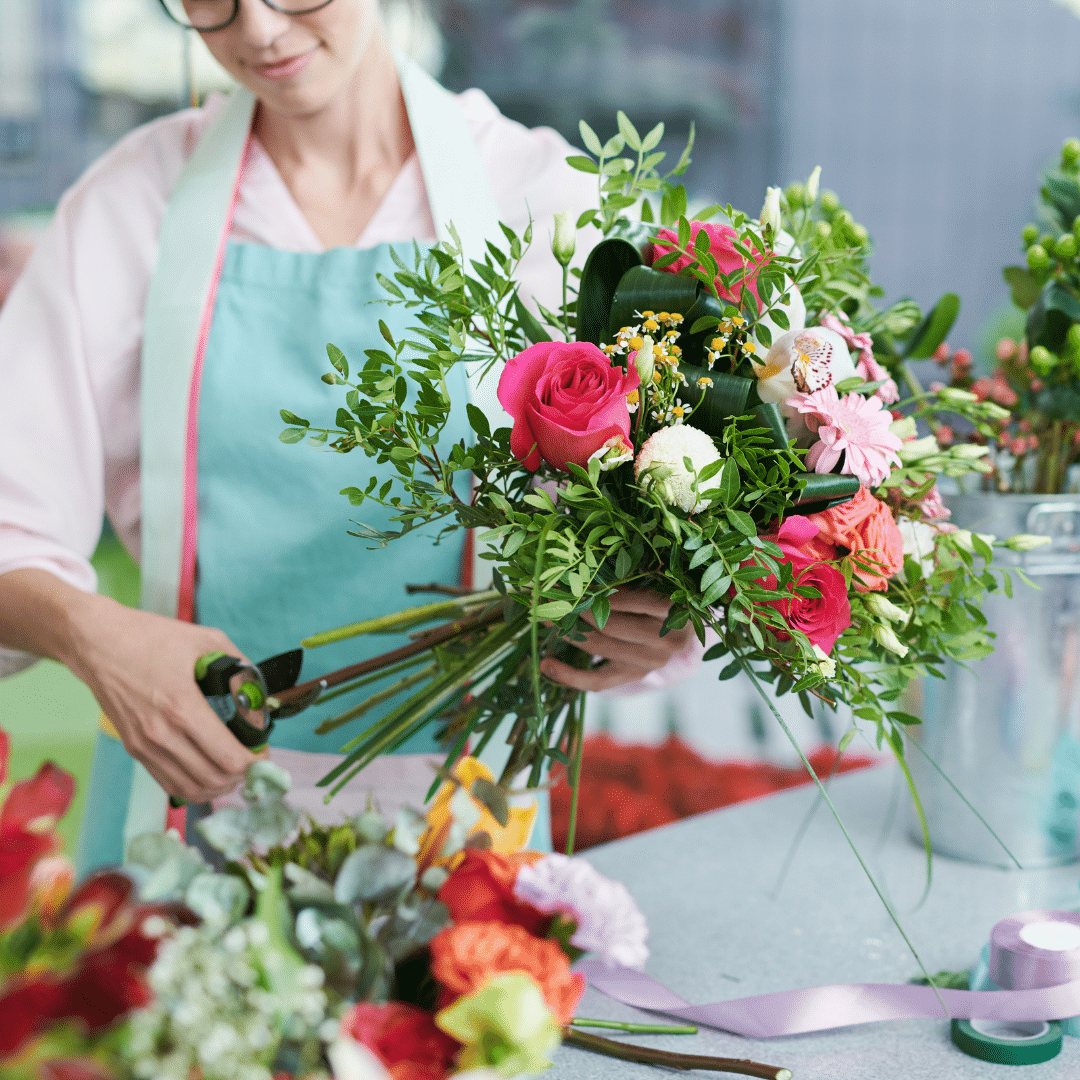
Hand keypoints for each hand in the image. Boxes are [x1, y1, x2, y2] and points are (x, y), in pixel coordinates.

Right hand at [65, 594, 260, 802]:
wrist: (96, 643)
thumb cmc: (151, 637)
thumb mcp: (206, 639)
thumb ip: (239, 665)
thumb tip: (259, 692)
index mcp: (183, 707)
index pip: (227, 757)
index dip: (254, 763)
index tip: (264, 755)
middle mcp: (162, 734)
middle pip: (213, 778)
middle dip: (242, 776)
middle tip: (254, 763)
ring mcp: (144, 745)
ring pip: (191, 788)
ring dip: (219, 787)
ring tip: (234, 772)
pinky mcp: (134, 749)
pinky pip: (168, 783)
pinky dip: (194, 787)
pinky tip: (208, 775)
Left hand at [539, 587, 695, 691]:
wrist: (682, 629)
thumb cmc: (663, 594)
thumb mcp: (655, 580)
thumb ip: (629, 577)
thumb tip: (581, 571)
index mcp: (675, 612)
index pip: (637, 600)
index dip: (602, 591)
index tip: (572, 580)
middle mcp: (667, 641)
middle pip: (611, 625)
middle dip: (576, 609)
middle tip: (550, 597)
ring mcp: (650, 662)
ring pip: (600, 648)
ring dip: (566, 632)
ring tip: (542, 620)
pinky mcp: (634, 676)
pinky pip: (598, 681)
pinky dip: (569, 675)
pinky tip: (545, 664)